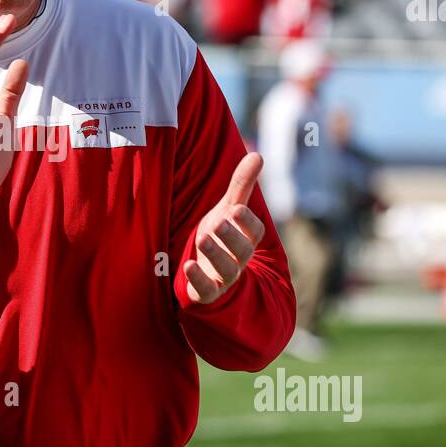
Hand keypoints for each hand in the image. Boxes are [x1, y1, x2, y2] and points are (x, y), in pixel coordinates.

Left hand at [182, 152, 265, 304]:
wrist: (207, 270)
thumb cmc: (221, 234)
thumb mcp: (228, 209)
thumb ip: (241, 185)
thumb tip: (258, 155)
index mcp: (246, 238)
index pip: (255, 231)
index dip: (247, 222)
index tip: (236, 209)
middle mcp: (239, 259)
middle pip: (243, 251)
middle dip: (232, 237)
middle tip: (219, 222)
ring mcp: (224, 277)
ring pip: (228, 271)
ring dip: (216, 255)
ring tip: (202, 238)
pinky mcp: (208, 292)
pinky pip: (206, 290)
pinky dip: (198, 279)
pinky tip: (187, 265)